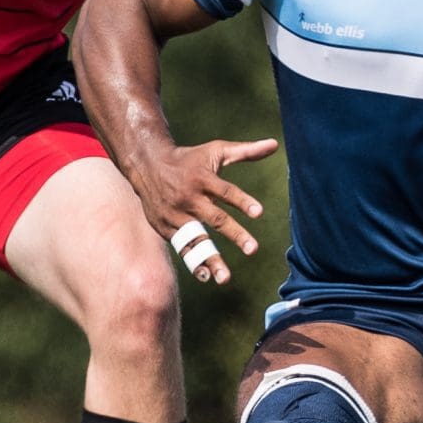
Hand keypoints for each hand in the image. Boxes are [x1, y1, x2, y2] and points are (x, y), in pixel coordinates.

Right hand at [132, 137, 280, 284]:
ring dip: (211, 258)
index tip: (259, 213)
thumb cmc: (190, 159)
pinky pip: (182, 247)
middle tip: (252, 249)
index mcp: (203, 179)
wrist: (148, 165)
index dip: (242, 201)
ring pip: (196, 239)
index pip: (226, 191)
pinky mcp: (166, 228)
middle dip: (234, 234)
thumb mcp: (215, 151)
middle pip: (214, 218)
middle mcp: (189, 198)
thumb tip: (275, 144)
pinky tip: (206, 276)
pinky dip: (193, 261)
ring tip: (225, 278)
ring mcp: (176, 215)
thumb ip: (245, 151)